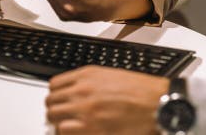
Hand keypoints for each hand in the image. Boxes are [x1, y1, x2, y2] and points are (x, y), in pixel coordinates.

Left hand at [46, 66, 167, 134]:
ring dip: (58, 122)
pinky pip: (63, 130)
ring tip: (69, 125)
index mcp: (86, 75)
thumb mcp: (110, 75)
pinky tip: (76, 131)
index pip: (54, 85)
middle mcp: (81, 90)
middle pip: (50, 102)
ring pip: (53, 117)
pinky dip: (67, 132)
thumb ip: (89, 82)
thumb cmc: (140, 90)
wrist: (155, 102)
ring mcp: (84, 110)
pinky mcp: (90, 128)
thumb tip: (75, 90)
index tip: (59, 100)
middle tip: (63, 115)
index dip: (55, 95)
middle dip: (55, 109)